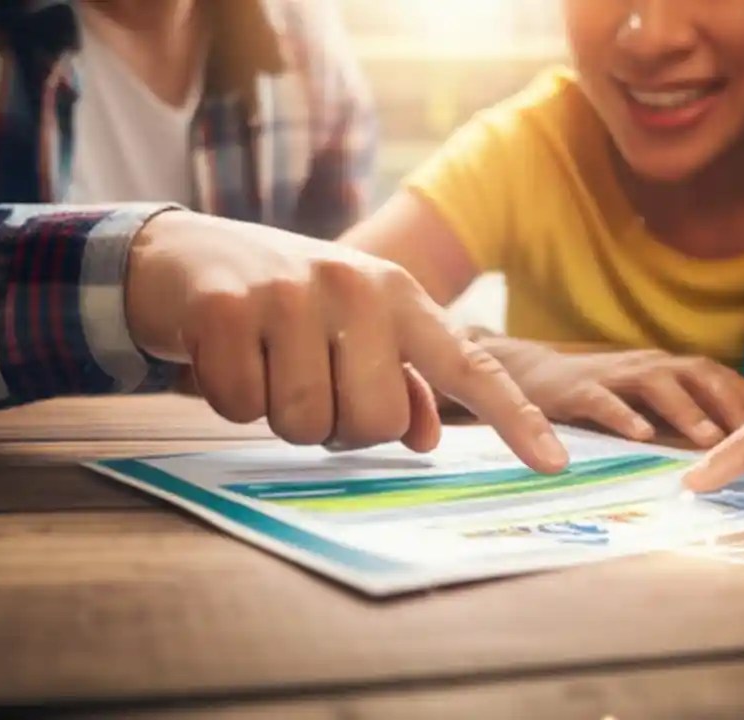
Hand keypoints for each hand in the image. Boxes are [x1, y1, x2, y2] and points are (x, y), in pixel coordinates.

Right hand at [123, 211, 567, 472]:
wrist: (187, 253)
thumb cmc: (289, 305)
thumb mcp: (356, 332)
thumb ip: (401, 381)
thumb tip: (428, 438)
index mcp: (401, 297)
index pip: (471, 365)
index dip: (515, 418)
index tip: (556, 465)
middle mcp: (357, 287)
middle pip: (376, 422)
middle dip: (340, 427)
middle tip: (311, 386)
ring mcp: (291, 293)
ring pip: (306, 424)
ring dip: (281, 415)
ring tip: (268, 365)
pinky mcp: (227, 308)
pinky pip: (240, 406)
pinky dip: (229, 398)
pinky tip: (227, 355)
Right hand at [483, 339, 743, 446]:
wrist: (533, 377)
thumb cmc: (601, 395)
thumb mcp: (649, 403)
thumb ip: (687, 414)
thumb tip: (741, 438)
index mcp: (669, 370)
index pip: (720, 379)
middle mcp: (649, 365)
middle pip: (698, 373)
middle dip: (730, 401)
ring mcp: (614, 375)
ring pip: (658, 384)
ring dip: (686, 410)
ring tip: (710, 438)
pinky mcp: (578, 389)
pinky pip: (603, 400)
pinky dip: (624, 416)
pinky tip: (641, 437)